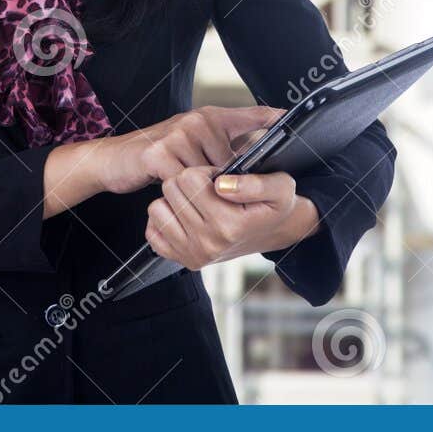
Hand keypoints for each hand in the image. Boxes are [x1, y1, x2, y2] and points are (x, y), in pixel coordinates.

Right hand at [91, 104, 283, 194]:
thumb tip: (256, 155)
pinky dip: (183, 194)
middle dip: (228, 181)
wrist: (115, 159)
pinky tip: (174, 192)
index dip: (275, 119)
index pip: (252, 116)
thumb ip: (224, 145)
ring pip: (209, 176)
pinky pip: (184, 183)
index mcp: (211, 117)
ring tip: (190, 192)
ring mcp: (178, 136)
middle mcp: (197, 121)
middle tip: (217, 192)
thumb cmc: (160, 154)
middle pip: (231, 162)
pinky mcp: (159, 154)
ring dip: (203, 191)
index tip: (294, 122)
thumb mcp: (195, 142)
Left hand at [145, 166, 321, 269]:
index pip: (190, 178)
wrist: (273, 232)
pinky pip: (152, 232)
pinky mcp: (182, 260)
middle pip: (171, 189)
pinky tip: (185, 216)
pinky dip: (165, 219)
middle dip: (189, 182)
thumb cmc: (273, 208)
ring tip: (197, 202)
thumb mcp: (280, 187)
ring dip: (175, 200)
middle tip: (210, 191)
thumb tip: (221, 184)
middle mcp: (209, 243)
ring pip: (158, 208)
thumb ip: (255, 183)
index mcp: (229, 224)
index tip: (220, 180)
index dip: (205, 171)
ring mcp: (193, 254)